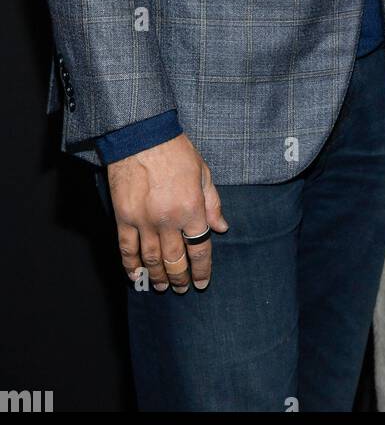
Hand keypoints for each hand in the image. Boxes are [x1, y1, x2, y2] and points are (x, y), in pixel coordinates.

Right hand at [106, 133, 228, 291]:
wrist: (142, 136)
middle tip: (182, 289)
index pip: (200, 248)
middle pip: (175, 259)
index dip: (201, 270)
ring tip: (162, 287)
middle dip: (180, 278)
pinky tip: (136, 276)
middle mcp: (168, 220)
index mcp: (191, 209)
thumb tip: (221, 228)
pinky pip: (127, 249)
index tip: (201, 282)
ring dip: (158, 277)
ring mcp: (143, 220)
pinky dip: (131, 265)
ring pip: (151, 260)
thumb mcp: (203, 173)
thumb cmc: (176, 151)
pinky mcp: (123, 217)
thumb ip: (213, 203)